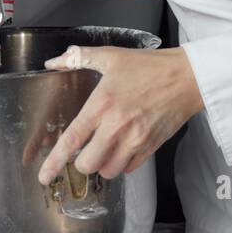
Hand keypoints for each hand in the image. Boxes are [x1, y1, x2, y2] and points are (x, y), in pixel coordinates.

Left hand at [35, 45, 204, 184]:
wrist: (187, 77)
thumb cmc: (150, 66)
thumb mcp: (111, 56)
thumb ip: (78, 58)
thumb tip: (54, 61)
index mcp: (102, 104)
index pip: (72, 140)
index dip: (55, 162)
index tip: (44, 176)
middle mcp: (117, 126)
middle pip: (89, 164)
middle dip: (83, 163)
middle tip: (86, 151)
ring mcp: (136, 139)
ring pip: (109, 171)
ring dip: (104, 165)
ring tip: (107, 150)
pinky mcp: (151, 146)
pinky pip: (130, 168)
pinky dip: (124, 163)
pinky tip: (125, 147)